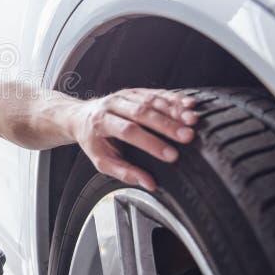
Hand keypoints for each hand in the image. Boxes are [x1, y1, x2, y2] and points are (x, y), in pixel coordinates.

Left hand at [73, 88, 197, 190]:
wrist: (81, 116)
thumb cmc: (93, 141)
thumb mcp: (101, 160)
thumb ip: (124, 172)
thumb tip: (149, 184)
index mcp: (101, 122)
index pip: (129, 131)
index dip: (151, 143)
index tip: (171, 155)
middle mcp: (112, 105)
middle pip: (142, 113)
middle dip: (167, 125)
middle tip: (188, 137)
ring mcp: (124, 95)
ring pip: (151, 100)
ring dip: (174, 110)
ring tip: (193, 121)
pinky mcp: (135, 91)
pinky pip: (156, 92)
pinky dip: (174, 99)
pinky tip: (190, 105)